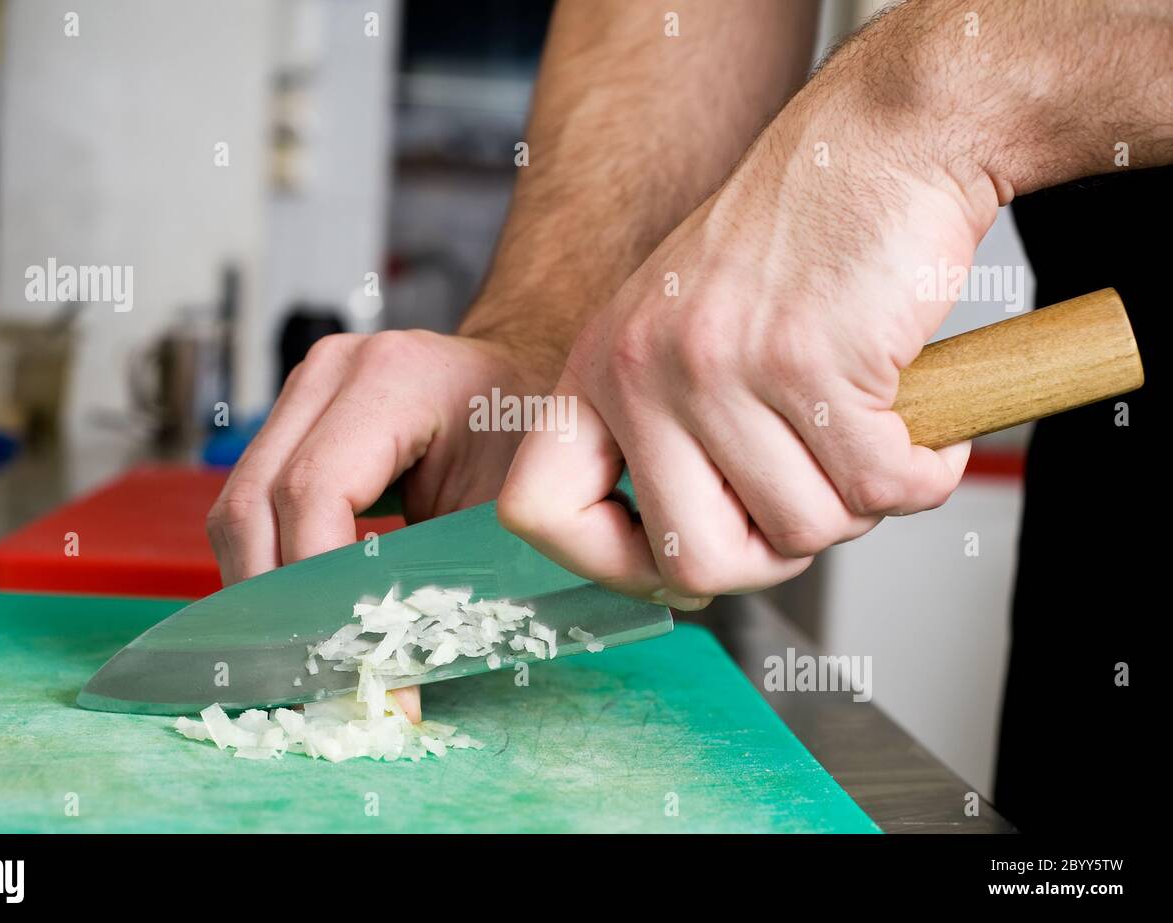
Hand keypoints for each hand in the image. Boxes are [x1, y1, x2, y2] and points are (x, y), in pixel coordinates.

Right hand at [207, 329, 548, 720]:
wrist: (527, 386)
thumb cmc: (530, 444)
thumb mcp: (507, 509)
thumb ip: (448, 585)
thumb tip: (393, 695)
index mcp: (393, 378)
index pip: (312, 493)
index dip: (317, 589)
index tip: (349, 662)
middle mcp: (333, 373)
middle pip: (252, 503)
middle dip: (275, 604)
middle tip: (311, 680)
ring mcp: (305, 390)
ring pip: (236, 509)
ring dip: (260, 594)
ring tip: (305, 660)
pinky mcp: (293, 419)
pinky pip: (251, 504)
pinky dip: (267, 568)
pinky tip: (302, 618)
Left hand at [498, 82, 994, 607]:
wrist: (877, 145)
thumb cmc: (794, 250)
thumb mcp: (683, 337)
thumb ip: (666, 441)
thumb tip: (683, 572)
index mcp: (599, 368)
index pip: (538, 509)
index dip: (610, 561)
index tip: (672, 554)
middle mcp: (641, 370)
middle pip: (692, 560)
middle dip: (771, 555)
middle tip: (811, 499)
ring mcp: (720, 368)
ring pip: (799, 533)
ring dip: (855, 503)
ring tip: (868, 433)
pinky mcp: (811, 365)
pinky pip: (878, 491)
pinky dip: (919, 476)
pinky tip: (919, 428)